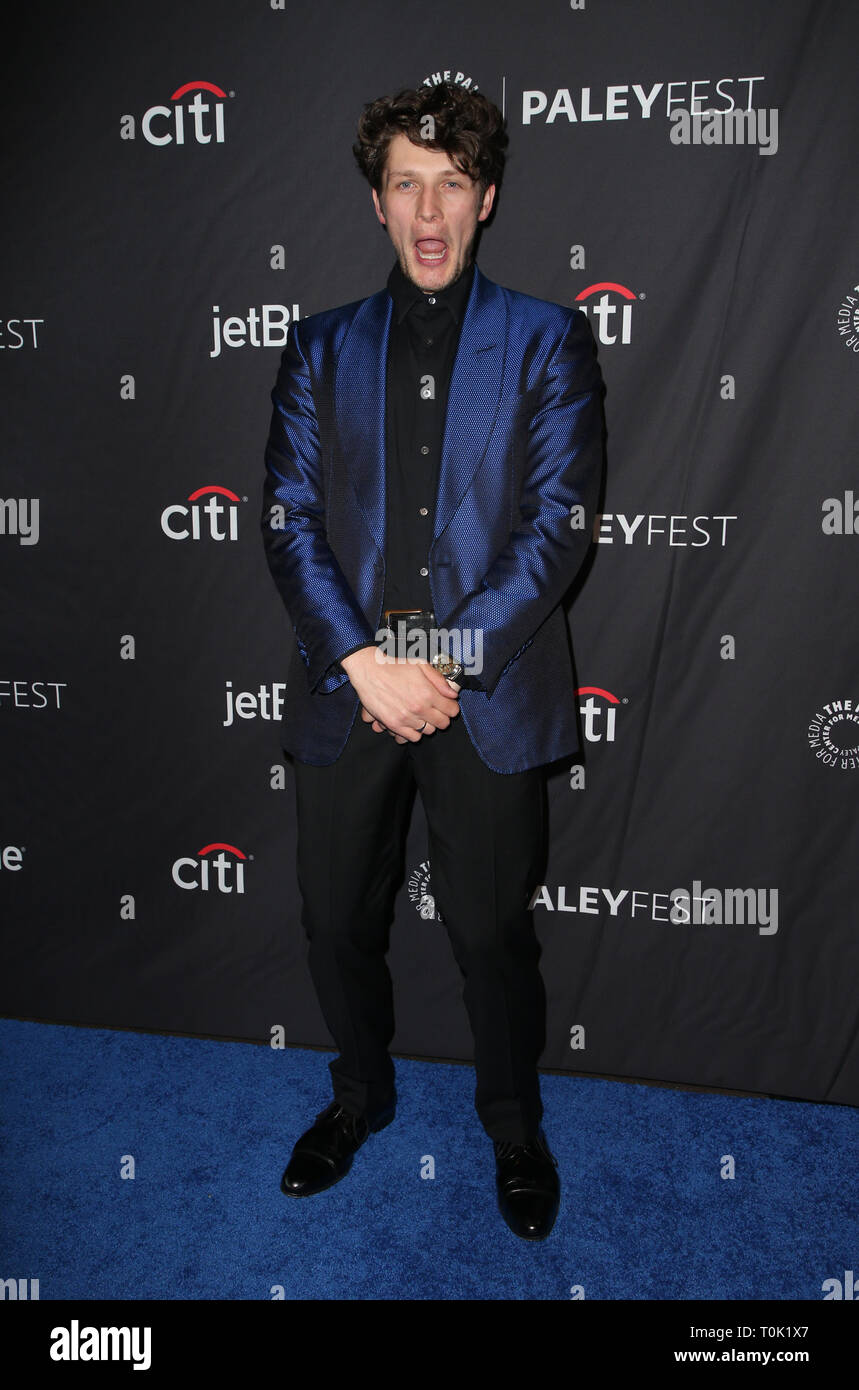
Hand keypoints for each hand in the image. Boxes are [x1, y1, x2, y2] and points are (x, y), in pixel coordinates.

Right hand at [342, 647, 459, 740]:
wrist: (368, 670)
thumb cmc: (393, 664)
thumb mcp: (420, 664)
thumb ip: (439, 680)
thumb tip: (453, 694)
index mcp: (427, 693)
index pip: (452, 711)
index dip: (451, 707)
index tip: (447, 704)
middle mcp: (418, 708)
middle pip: (442, 723)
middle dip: (442, 716)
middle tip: (436, 710)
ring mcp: (406, 718)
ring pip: (428, 731)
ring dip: (428, 724)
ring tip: (422, 715)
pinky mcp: (393, 724)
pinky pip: (412, 738)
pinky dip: (414, 732)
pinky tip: (412, 722)